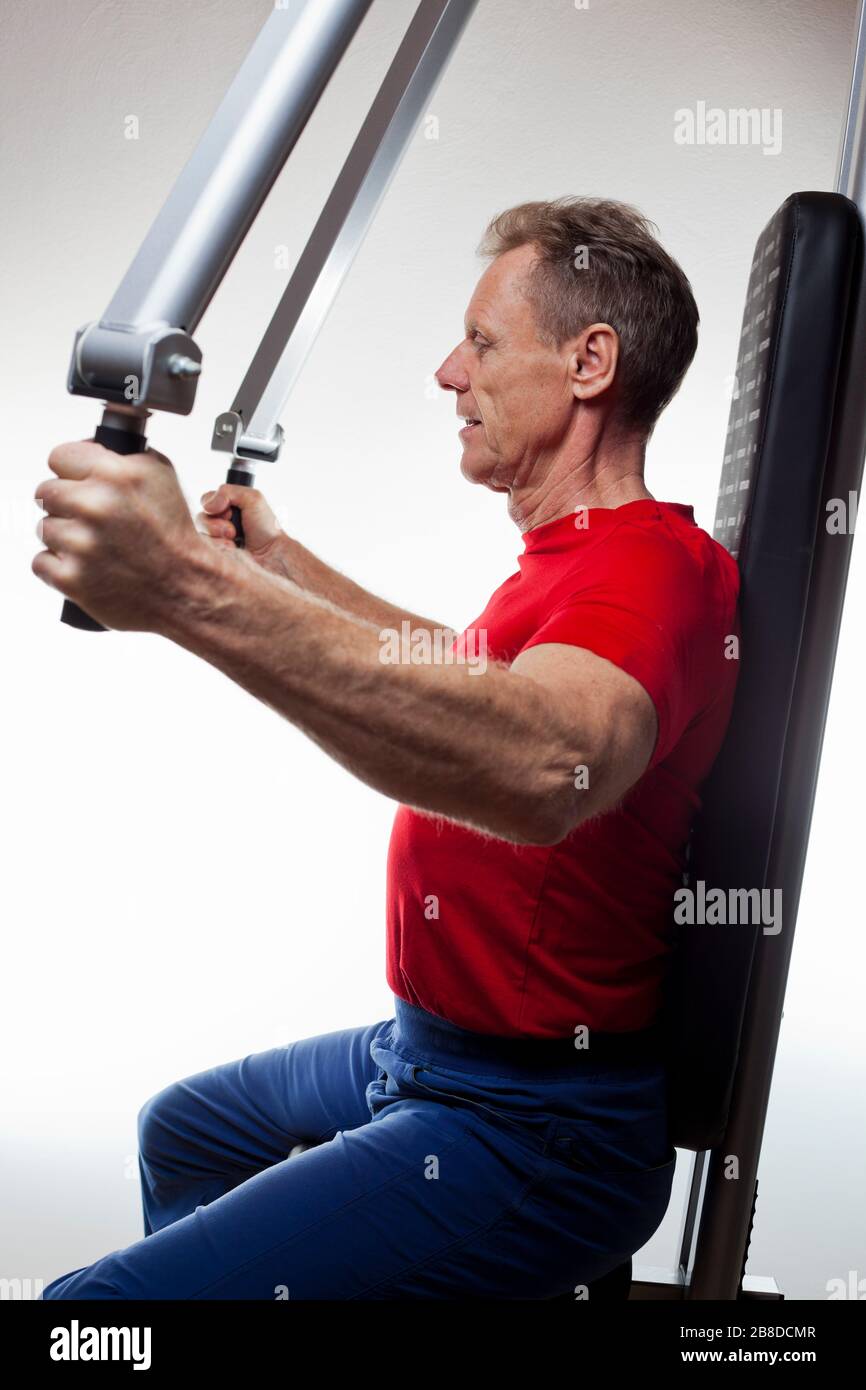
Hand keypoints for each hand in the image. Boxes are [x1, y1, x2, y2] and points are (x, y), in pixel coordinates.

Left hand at [33, 439, 210, 632]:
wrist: (186, 588)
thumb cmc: (173, 538)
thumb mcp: (161, 478)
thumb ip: (120, 458)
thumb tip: (87, 449)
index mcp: (116, 476)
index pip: (59, 457)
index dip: (70, 471)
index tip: (79, 483)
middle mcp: (96, 506)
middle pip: (46, 493)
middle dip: (66, 506)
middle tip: (93, 521)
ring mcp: (80, 544)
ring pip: (44, 528)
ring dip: (64, 537)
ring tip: (96, 546)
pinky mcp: (71, 578)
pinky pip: (41, 562)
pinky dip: (59, 566)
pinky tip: (86, 566)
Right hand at [197, 484, 289, 577]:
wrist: (272, 554)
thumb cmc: (266, 528)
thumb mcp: (253, 498)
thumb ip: (228, 491)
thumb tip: (208, 505)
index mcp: (227, 508)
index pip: (206, 501)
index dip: (214, 505)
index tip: (229, 511)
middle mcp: (220, 523)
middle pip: (200, 518)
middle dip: (215, 523)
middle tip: (233, 530)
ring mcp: (216, 540)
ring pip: (200, 534)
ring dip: (217, 536)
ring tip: (234, 540)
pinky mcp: (215, 556)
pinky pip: (205, 549)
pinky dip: (218, 547)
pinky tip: (232, 550)